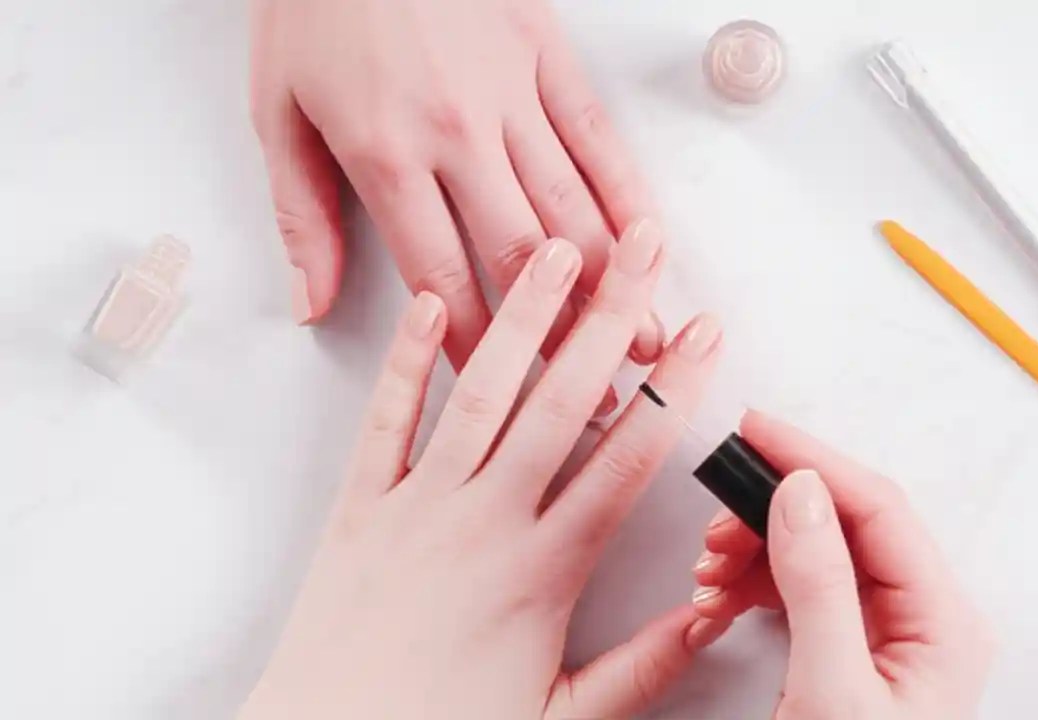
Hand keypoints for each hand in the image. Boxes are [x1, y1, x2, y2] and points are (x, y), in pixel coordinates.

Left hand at [240, 222, 728, 718]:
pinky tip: (430, 302)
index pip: (627, 458)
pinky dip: (407, 359)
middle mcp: (486, 520)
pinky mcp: (361, 505)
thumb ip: (643, 669)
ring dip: (522, 315)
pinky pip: (387, 419)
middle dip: (610, 314)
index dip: (675, 387)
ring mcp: (419, 504)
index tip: (705, 332)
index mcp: (544, 570)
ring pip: (481, 392)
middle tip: (641, 246)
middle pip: (563, 398)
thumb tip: (710, 621)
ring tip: (553, 248)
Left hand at [250, 0, 662, 366]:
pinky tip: (651, 241)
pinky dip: (627, 194)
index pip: (444, 279)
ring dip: (612, 283)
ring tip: (644, 339)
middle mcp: (458, 134)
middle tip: (595, 391)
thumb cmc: (316, 5)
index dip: (477, 348)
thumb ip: (301, 214)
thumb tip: (313, 301)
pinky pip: (598, 138)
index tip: (503, 396)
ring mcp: (512, 94)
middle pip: (523, 258)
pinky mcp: (548, 56)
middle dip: (562, 337)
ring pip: (573, 206)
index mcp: (386, 155)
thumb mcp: (277, 110)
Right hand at [691, 412, 993, 718]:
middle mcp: (926, 615)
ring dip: (760, 544)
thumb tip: (801, 489)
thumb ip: (819, 586)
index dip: (813, 458)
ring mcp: (891, 631)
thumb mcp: (830, 691)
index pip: (878, 507)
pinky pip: (806, 586)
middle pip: (849, 521)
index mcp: (944, 620)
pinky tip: (723, 589)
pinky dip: (760, 579)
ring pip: (821, 550)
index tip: (755, 430)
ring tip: (711, 564)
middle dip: (775, 506)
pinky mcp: (855, 647)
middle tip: (718, 506)